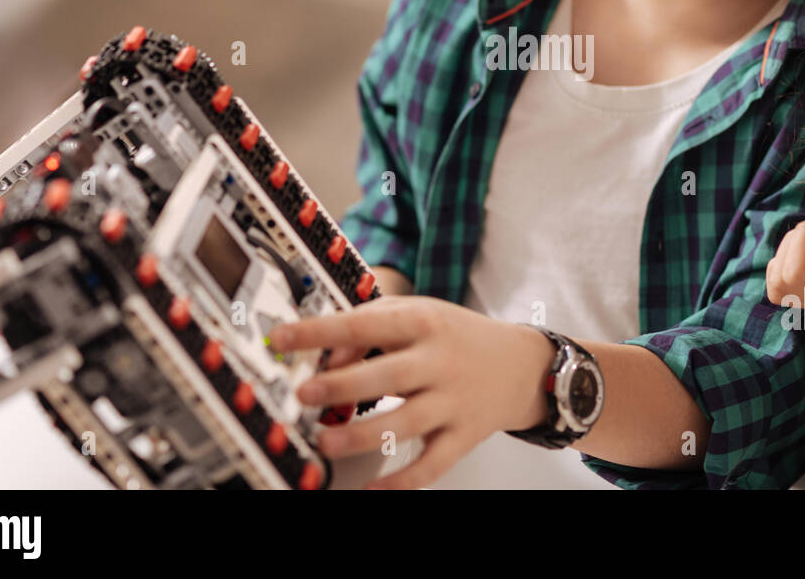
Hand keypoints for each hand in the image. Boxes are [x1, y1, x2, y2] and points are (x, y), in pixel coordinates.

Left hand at [268, 296, 551, 488]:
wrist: (521, 365)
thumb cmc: (458, 337)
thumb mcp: (419, 314)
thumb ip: (371, 326)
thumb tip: (327, 356)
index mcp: (424, 322)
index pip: (366, 323)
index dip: (321, 331)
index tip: (283, 337)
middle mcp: (439, 361)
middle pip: (388, 374)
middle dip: (344, 385)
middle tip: (306, 393)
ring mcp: (453, 400)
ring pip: (407, 422)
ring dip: (365, 435)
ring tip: (327, 442)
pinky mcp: (464, 436)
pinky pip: (432, 464)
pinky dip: (402, 481)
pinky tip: (373, 489)